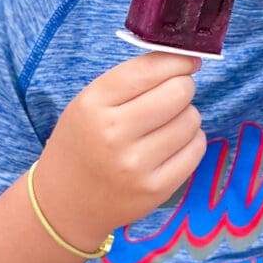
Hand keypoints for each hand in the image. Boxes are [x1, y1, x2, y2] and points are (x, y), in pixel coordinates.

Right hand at [34, 52, 206, 250]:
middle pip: (179, 92)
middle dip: (182, 88)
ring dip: (186, 116)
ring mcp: (136, 165)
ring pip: (192, 120)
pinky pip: (196, 149)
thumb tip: (186, 61)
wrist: (65, 201)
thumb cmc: (82, 143)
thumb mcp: (89, 103)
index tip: (189, 62)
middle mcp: (114, 134)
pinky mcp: (156, 189)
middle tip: (172, 96)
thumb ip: (131, 80)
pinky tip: (172, 145)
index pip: (149, 70)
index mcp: (94, 105)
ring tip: (165, 125)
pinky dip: (191, 141)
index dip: (177, 61)